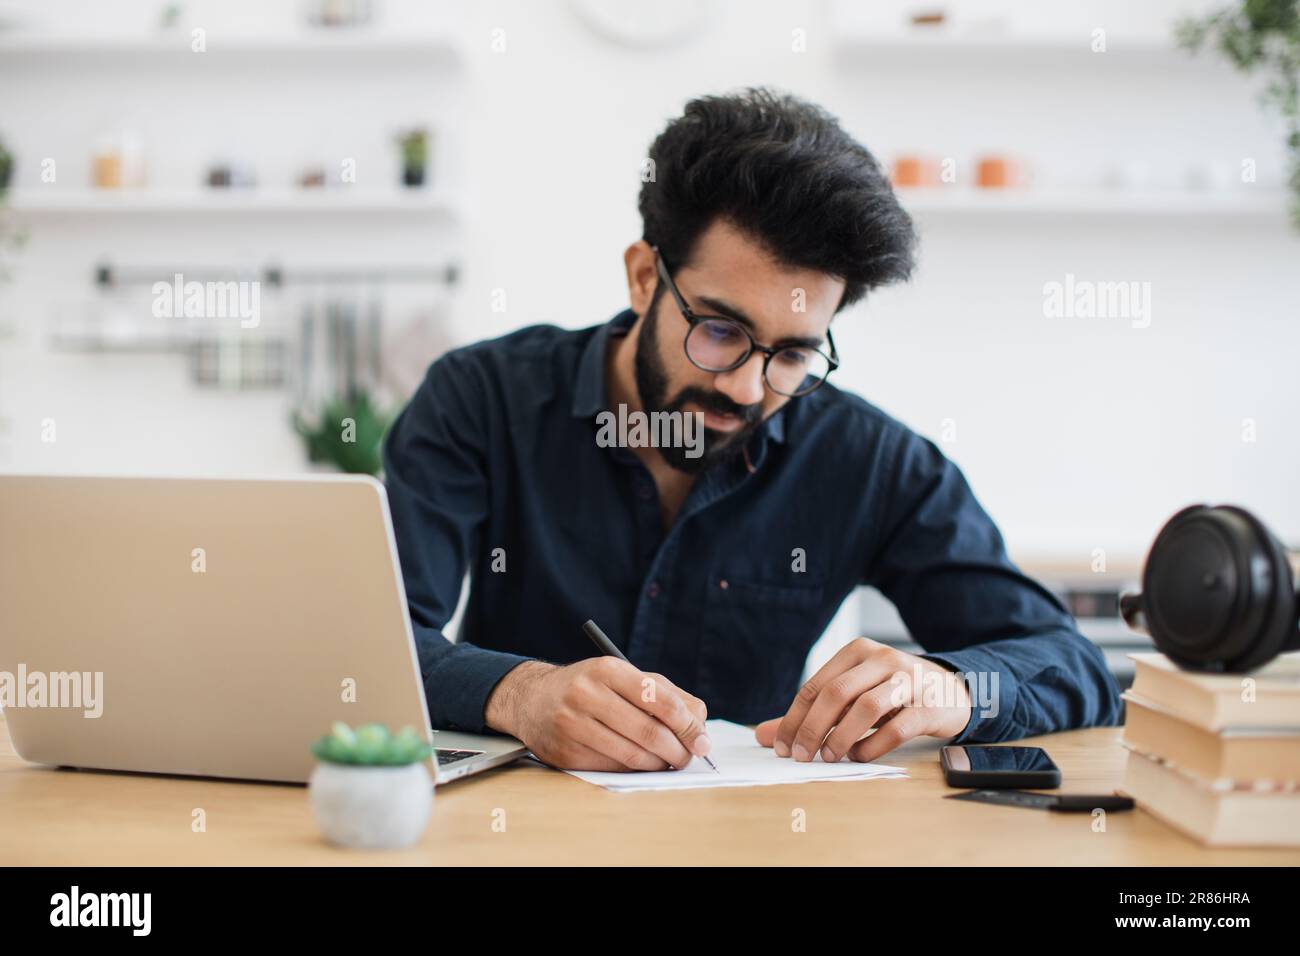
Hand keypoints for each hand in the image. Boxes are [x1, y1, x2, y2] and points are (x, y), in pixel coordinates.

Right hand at [485, 658, 711, 771]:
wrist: (533, 700)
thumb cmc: (590, 687)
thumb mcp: (625, 676)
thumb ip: (666, 694)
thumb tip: (700, 723)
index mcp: (607, 670)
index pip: (659, 700)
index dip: (688, 724)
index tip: (702, 739)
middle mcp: (586, 694)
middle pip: (648, 732)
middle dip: (678, 750)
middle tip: (690, 756)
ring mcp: (572, 725)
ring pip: (632, 756)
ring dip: (659, 764)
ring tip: (668, 761)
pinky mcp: (565, 754)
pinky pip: (612, 769)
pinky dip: (634, 771)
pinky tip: (641, 764)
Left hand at [755, 638, 970, 762]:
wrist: (952, 689)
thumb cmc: (894, 693)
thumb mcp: (853, 695)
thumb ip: (812, 713)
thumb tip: (766, 735)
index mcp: (858, 652)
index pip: (815, 686)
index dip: (794, 718)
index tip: (782, 746)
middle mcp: (882, 660)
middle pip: (837, 693)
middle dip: (812, 728)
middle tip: (800, 756)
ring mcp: (908, 680)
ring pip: (866, 708)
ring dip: (841, 737)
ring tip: (829, 757)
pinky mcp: (928, 705)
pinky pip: (896, 728)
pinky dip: (872, 746)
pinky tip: (859, 757)